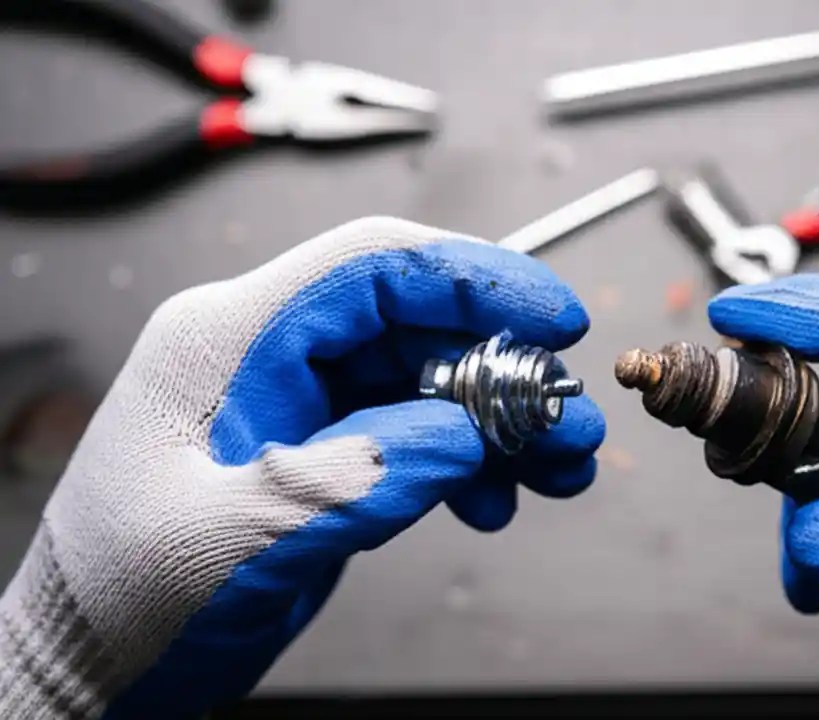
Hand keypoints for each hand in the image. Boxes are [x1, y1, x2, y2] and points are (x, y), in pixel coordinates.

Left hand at [0, 217, 603, 719]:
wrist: (95, 665)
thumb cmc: (125, 600)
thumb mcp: (236, 539)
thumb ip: (356, 476)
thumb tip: (463, 433)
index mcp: (230, 339)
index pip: (372, 267)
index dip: (475, 279)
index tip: (552, 316)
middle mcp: (268, 352)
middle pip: (416, 323)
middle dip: (506, 366)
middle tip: (567, 418)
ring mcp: (299, 400)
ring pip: (428, 377)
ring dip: (501, 418)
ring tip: (558, 464)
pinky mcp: (323, 448)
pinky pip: (416, 430)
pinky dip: (469, 459)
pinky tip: (496, 497)